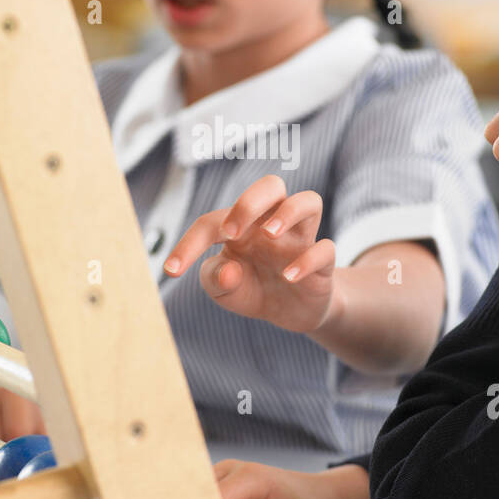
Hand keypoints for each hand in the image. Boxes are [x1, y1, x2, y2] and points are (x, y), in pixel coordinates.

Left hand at [163, 174, 340, 333]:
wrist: (292, 312)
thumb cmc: (253, 289)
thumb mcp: (224, 291)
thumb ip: (215, 280)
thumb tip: (228, 270)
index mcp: (241, 227)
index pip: (213, 222)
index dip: (189, 244)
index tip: (171, 271)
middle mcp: (272, 224)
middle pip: (271, 186)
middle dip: (249, 202)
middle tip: (231, 233)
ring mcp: (300, 240)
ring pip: (309, 201)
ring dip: (288, 213)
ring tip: (269, 234)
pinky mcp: (323, 262)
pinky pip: (326, 249)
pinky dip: (308, 260)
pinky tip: (289, 277)